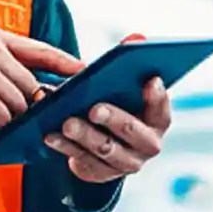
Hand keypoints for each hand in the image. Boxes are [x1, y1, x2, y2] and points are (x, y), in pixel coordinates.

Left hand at [42, 76, 171, 183]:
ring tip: (67, 122)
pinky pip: (82, 161)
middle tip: (94, 108)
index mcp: (157, 120)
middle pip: (132, 131)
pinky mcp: (101, 174)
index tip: (149, 80)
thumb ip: (130, 64)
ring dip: (85, 135)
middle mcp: (147, 145)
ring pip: (105, 149)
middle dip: (114, 118)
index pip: (162, 108)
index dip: (158, 96)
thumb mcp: (125, 87)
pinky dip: (65, 146)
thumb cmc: (118, 105)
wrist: (104, 141)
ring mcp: (125, 163)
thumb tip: (136, 38)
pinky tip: (50, 135)